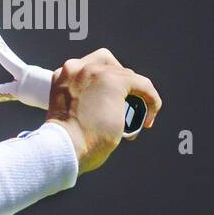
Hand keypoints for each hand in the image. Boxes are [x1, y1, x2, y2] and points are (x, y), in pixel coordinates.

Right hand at [45, 48, 161, 174]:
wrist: (62, 147)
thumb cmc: (66, 142)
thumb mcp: (69, 113)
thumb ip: (83, 100)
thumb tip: (109, 106)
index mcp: (62, 76)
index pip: (90, 69)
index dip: (104, 85)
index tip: (110, 103)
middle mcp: (76, 68)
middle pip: (110, 67)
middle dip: (121, 88)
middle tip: (125, 108)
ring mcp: (95, 72)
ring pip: (128, 75)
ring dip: (137, 95)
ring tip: (139, 116)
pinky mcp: (114, 81)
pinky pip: (144, 85)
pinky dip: (151, 100)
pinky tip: (150, 117)